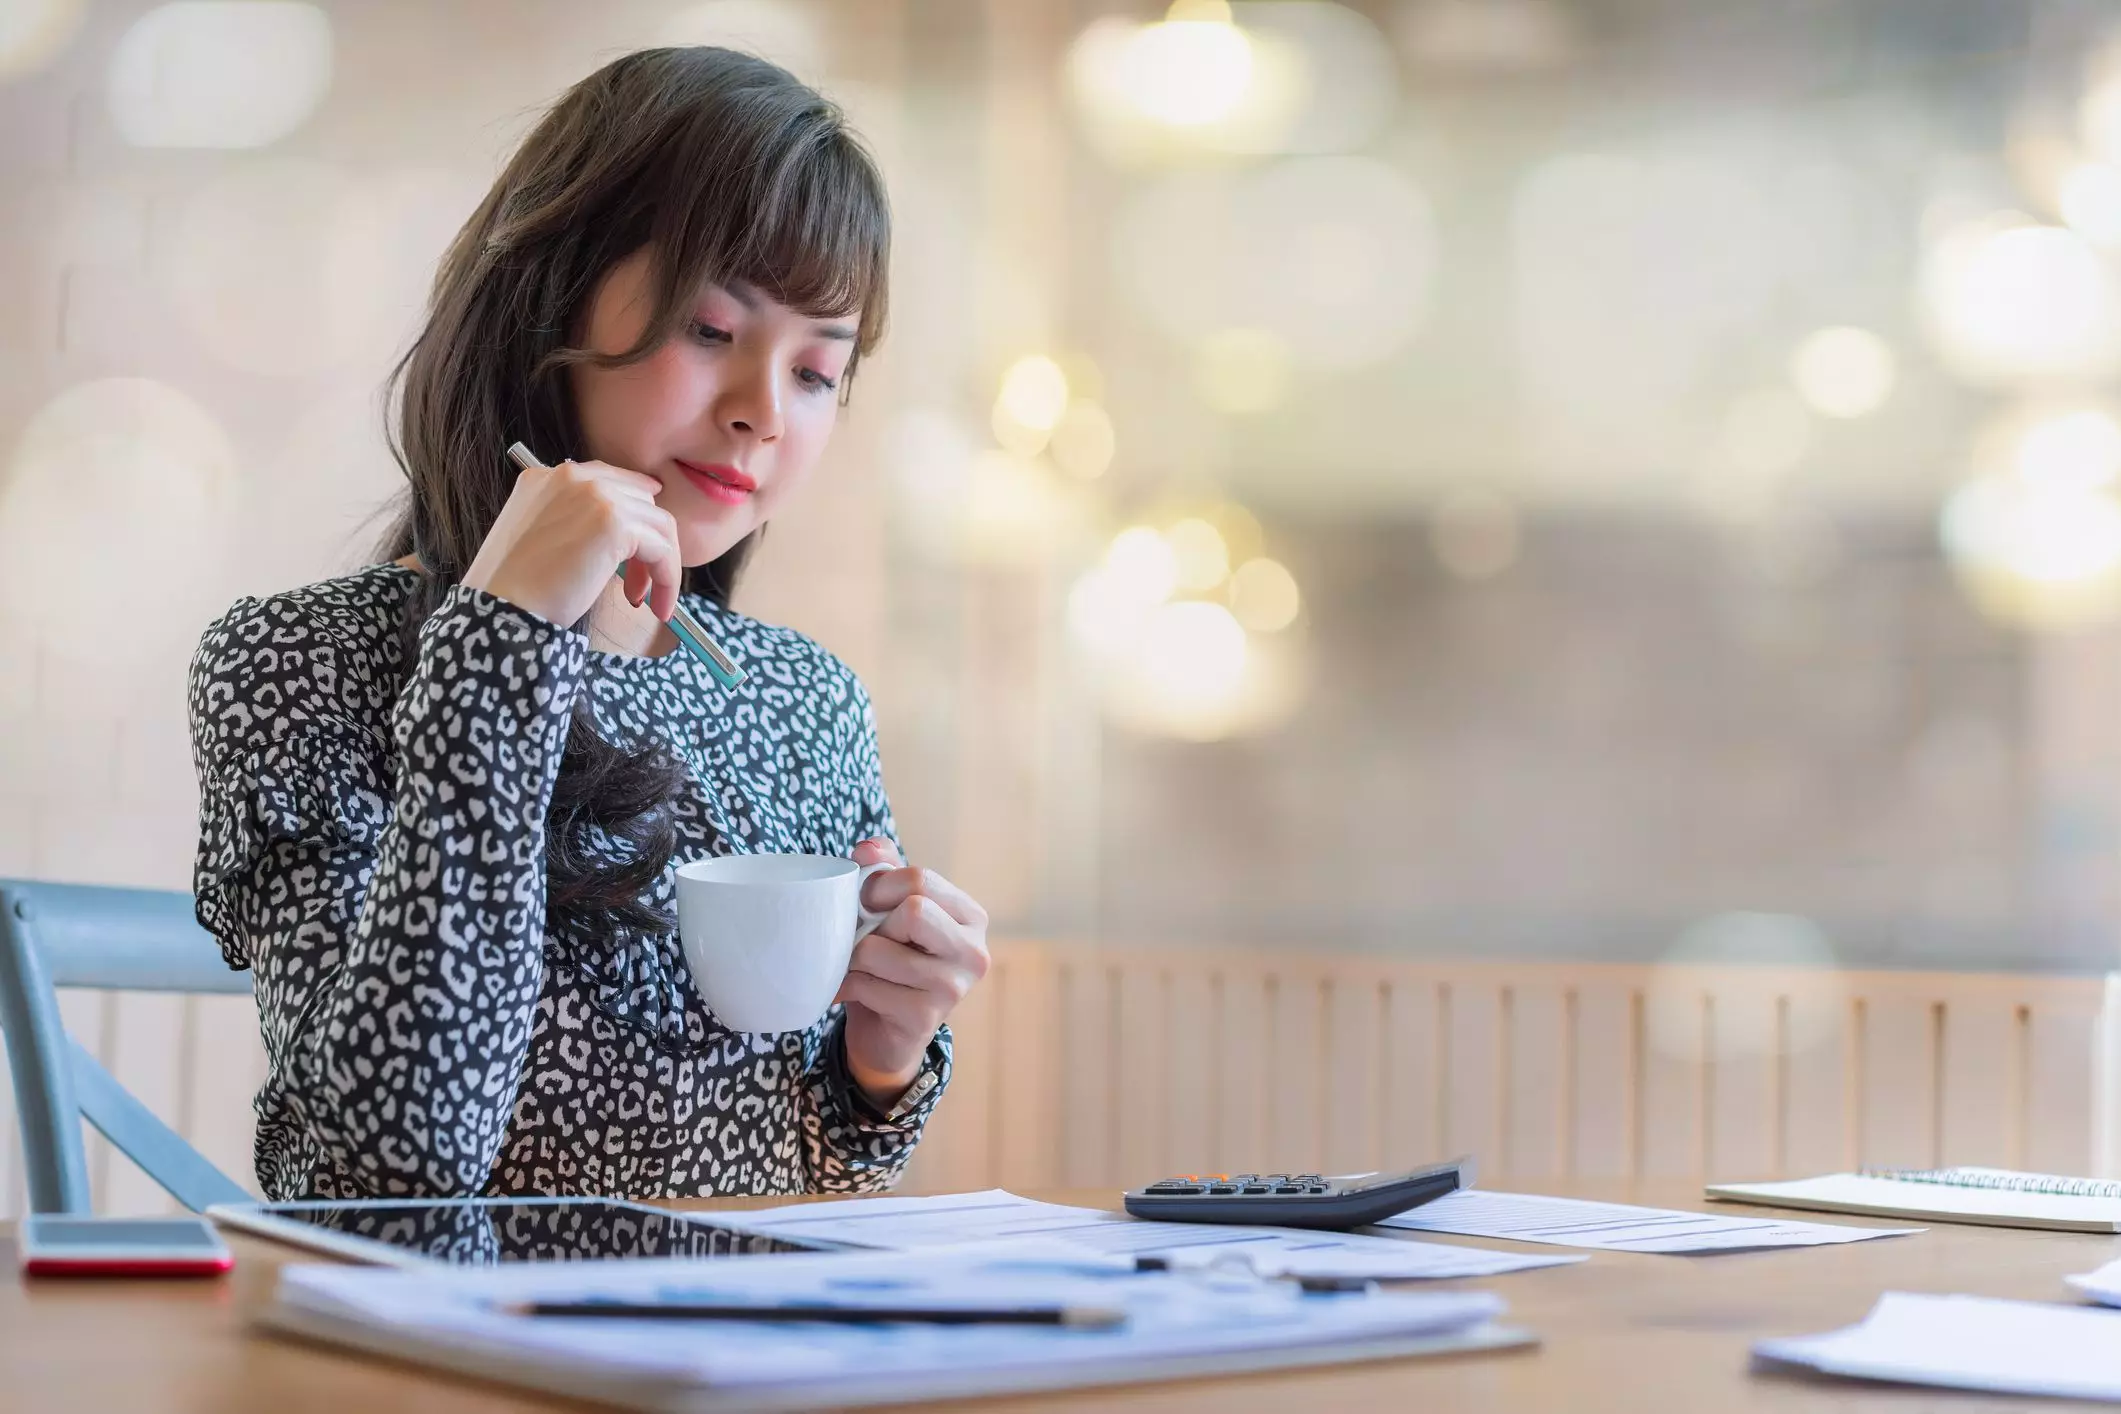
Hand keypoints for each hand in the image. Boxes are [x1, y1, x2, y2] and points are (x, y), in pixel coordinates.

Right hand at [461, 457, 682, 627]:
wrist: (503, 607)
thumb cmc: (515, 588)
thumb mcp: (537, 537)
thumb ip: (572, 520)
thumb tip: (620, 531)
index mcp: (548, 477)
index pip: (611, 482)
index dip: (634, 515)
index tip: (644, 547)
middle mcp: (573, 477)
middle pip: (640, 501)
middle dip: (648, 543)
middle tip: (637, 586)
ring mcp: (596, 495)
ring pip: (658, 525)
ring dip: (660, 565)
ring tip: (646, 599)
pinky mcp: (616, 523)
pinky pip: (662, 549)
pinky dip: (667, 579)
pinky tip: (657, 605)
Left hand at [834, 838, 989, 1109]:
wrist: (888, 1034)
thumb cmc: (891, 962)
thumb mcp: (892, 911)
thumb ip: (885, 871)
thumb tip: (868, 850)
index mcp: (970, 917)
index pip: (921, 878)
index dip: (880, 885)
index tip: (866, 903)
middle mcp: (973, 951)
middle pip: (913, 909)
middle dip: (873, 922)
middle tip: (862, 936)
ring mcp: (953, 988)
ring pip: (878, 949)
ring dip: (853, 957)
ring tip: (854, 965)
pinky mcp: (925, 1018)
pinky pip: (866, 985)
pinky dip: (845, 985)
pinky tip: (847, 991)